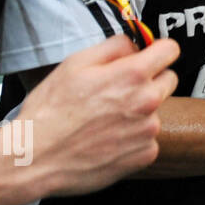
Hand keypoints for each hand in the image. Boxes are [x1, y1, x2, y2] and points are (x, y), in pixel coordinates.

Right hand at [20, 35, 179, 196]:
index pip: (170, 50)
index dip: (158, 50)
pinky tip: (107, 139)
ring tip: (104, 120)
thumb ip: (114, 47)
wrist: (34, 159)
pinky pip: (148, 138)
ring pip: (156, 111)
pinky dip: (133, 138)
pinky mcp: (145, 154)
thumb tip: (136, 45)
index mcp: (132, 75)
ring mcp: (148, 130)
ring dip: (139, 112)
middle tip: (117, 90)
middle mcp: (147, 102)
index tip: (149, 55)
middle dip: (149, 80)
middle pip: (168, 80)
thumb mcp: (75, 64)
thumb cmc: (50, 112)